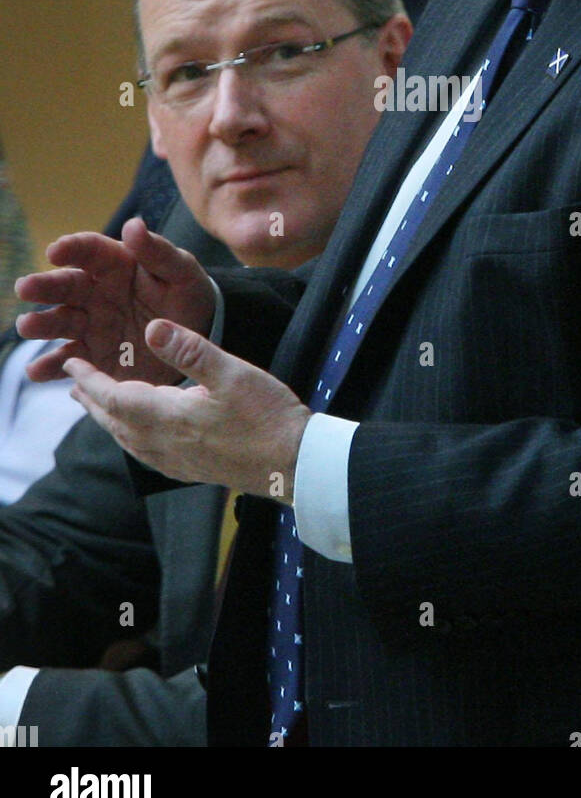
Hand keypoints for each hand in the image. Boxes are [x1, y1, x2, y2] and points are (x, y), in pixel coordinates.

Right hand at [15, 217, 215, 383]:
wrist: (198, 338)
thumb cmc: (188, 296)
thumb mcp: (182, 273)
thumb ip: (159, 252)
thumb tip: (133, 225)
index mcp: (117, 265)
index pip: (90, 251)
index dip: (72, 248)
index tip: (56, 251)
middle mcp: (97, 293)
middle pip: (66, 286)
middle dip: (44, 286)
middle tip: (25, 287)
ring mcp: (91, 325)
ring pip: (61, 321)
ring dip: (41, 323)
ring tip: (27, 325)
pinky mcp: (93, 357)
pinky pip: (68, 360)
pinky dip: (51, 366)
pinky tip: (37, 371)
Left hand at [66, 319, 311, 498]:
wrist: (293, 465)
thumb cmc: (266, 416)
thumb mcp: (231, 372)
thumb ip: (189, 350)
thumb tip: (151, 327)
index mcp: (165, 417)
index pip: (112, 397)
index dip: (88, 379)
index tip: (69, 363)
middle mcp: (162, 443)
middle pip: (112, 421)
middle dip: (90, 400)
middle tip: (73, 383)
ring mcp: (175, 461)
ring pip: (126, 439)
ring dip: (107, 419)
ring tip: (97, 406)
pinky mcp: (190, 470)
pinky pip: (144, 453)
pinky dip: (129, 437)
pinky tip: (139, 435)